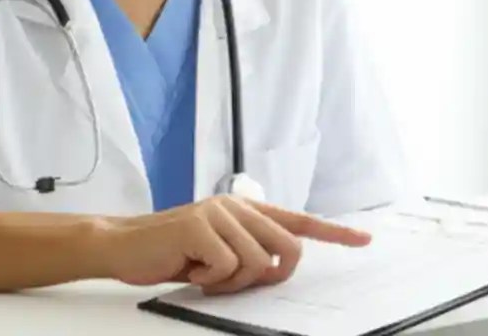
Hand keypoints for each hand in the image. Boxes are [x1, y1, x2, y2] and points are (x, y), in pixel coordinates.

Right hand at [99, 195, 371, 294]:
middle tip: (231, 280)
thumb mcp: (218, 254)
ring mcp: (218, 213)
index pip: (298, 221)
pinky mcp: (199, 225)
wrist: (124, 246)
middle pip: (287, 249)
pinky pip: (227, 266)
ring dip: (231, 282)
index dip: (333, 232)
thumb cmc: (173, 254)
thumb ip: (249, 253)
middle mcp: (237, 206)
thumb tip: (276, 267)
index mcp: (245, 211)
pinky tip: (190, 268)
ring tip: (203, 272)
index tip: (364, 240)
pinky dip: (210, 280)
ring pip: (257, 262)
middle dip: (269, 275)